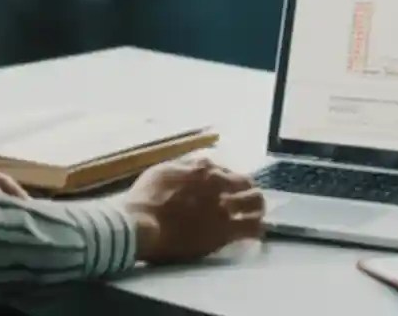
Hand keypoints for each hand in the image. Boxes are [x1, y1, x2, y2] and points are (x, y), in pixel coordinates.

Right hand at [124, 157, 265, 264]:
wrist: (140, 225)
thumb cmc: (144, 198)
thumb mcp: (162, 170)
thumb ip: (184, 166)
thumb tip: (199, 165)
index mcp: (203, 169)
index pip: (226, 170)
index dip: (226, 179)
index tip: (223, 188)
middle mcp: (219, 183)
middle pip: (246, 182)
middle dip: (246, 190)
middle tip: (242, 201)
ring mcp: (225, 207)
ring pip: (256, 202)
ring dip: (256, 207)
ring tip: (253, 215)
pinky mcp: (226, 230)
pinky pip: (253, 227)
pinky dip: (256, 229)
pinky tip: (254, 233)